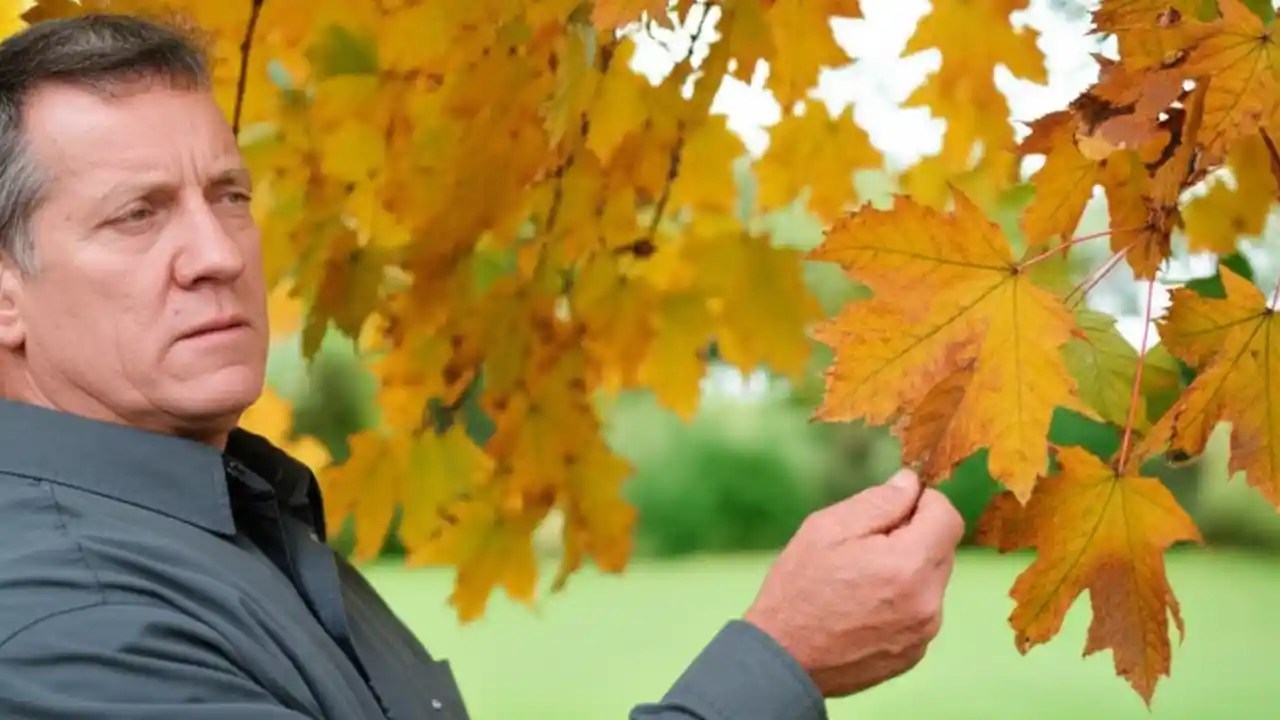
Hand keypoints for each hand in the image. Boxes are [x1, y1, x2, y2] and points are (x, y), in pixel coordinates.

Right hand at [742, 468, 963, 696]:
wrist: (782, 659)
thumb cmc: (799, 589)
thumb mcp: (828, 529)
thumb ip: (879, 502)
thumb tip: (910, 483)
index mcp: (909, 565)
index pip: (948, 516)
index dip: (923, 503)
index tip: (894, 508)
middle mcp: (927, 602)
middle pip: (942, 549)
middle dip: (913, 537)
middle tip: (865, 547)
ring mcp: (923, 633)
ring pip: (931, 582)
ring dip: (907, 571)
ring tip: (860, 582)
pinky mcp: (913, 653)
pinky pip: (920, 613)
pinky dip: (901, 603)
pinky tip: (863, 608)